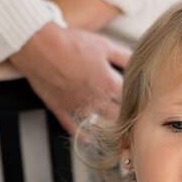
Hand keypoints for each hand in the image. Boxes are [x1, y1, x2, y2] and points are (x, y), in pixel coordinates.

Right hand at [8, 24, 129, 132]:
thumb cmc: (72, 44)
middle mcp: (95, 99)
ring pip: (98, 125)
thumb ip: (124, 56)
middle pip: (116, 115)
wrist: (42, 47)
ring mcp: (77, 106)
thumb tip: (139, 62)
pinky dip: (83, 135)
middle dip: (123, 116)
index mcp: (109, 83)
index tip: (138, 103)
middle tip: (128, 119)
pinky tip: (89, 138)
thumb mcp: (104, 45)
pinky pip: (74, 128)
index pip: (129, 99)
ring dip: (106, 127)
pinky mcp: (61, 109)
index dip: (135, 101)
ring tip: (113, 129)